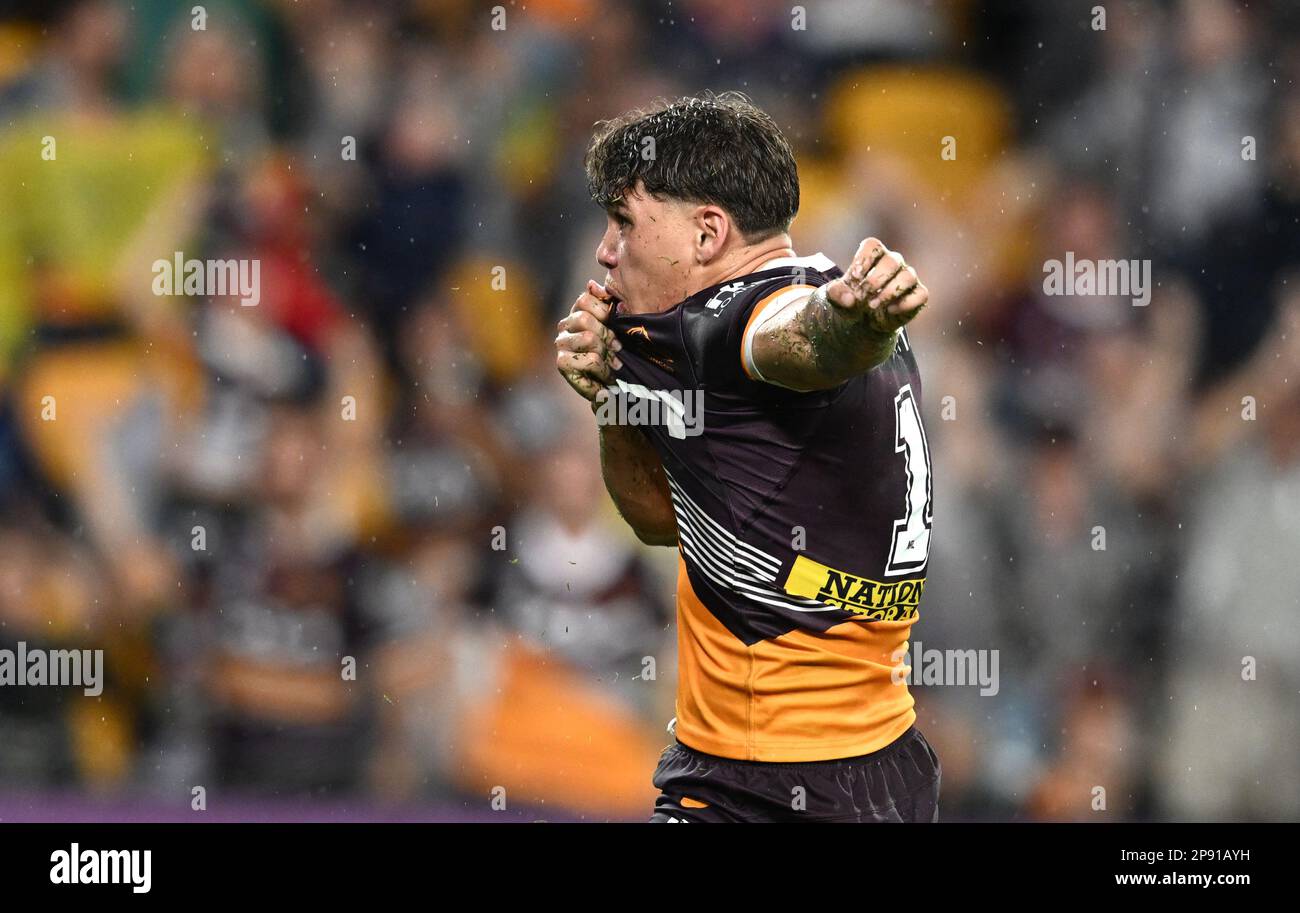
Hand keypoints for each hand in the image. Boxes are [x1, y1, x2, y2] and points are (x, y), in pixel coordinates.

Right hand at [556, 280, 623, 402]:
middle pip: (585, 318)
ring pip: (588, 338)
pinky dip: (603, 370)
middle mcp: (565, 326)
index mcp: (577, 313)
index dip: (604, 312)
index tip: (616, 325)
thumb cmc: (615, 353)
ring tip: (614, 365)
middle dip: (606, 335)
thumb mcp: (617, 325)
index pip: (585, 299)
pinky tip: (606, 378)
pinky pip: (589, 359)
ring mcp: (561, 345)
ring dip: (606, 354)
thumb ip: (608, 303)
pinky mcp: (562, 363)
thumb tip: (591, 284)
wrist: (612, 388)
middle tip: (618, 348)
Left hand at [823, 237, 928, 333]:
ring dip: (888, 293)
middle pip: (891, 260)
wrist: (864, 321)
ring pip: (908, 276)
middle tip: (862, 296)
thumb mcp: (837, 298)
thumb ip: (837, 294)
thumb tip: (850, 299)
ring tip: (872, 306)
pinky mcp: (918, 295)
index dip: (863, 260)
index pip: (873, 246)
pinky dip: (905, 304)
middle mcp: (894, 262)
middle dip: (875, 280)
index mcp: (874, 256)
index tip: (854, 278)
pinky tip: (889, 310)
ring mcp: (908, 277)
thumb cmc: (852, 301)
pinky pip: (920, 294)